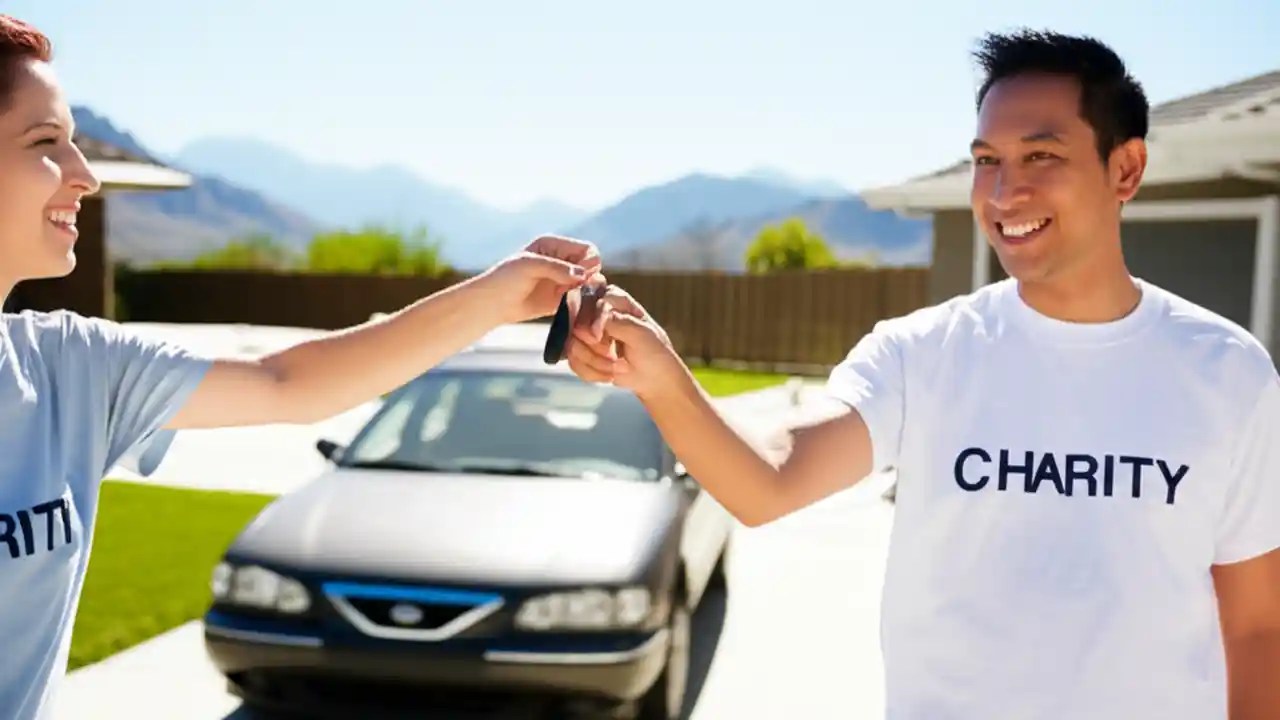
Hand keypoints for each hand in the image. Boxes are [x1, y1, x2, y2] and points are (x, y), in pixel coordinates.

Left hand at [475, 235, 601, 322]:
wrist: (492, 303)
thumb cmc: (505, 278)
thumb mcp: (529, 265)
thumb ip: (556, 268)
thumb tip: (583, 275)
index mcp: (555, 245)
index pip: (587, 249)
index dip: (588, 263)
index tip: (579, 276)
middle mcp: (562, 261)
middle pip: (592, 267)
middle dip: (589, 278)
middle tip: (573, 289)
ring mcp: (563, 281)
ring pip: (590, 285)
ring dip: (586, 293)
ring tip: (570, 299)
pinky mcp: (561, 299)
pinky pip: (581, 300)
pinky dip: (581, 304)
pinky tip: (570, 307)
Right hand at [567, 285, 688, 399]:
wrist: (653, 378)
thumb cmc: (654, 352)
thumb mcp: (643, 335)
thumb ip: (621, 323)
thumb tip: (599, 319)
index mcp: (614, 299)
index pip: (591, 301)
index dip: (592, 320)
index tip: (598, 337)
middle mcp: (597, 312)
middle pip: (577, 325)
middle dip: (595, 348)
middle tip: (614, 357)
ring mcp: (586, 332)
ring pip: (572, 345)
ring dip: (596, 363)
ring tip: (617, 367)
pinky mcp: (581, 351)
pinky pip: (573, 362)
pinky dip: (591, 373)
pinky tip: (609, 375)